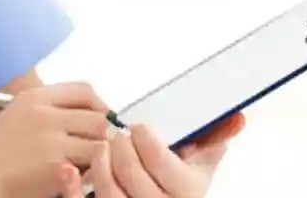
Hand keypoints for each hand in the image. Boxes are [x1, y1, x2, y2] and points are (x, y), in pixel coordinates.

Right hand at [0, 82, 111, 197]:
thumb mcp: (16, 116)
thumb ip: (48, 111)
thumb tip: (88, 116)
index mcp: (33, 97)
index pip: (84, 90)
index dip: (101, 105)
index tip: (104, 121)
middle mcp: (44, 113)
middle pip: (98, 117)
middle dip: (103, 135)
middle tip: (100, 149)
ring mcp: (52, 139)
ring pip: (100, 143)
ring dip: (99, 156)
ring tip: (87, 165)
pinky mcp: (57, 166)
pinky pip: (92, 167)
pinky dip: (91, 174)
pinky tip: (77, 177)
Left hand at [84, 113, 244, 197]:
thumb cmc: (178, 190)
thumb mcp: (200, 168)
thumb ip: (214, 141)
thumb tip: (238, 115)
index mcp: (187, 192)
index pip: (160, 160)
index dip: (145, 139)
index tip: (140, 129)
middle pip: (130, 173)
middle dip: (119, 146)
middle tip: (117, 136)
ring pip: (107, 191)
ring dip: (98, 163)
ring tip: (102, 150)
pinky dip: (71, 189)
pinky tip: (68, 170)